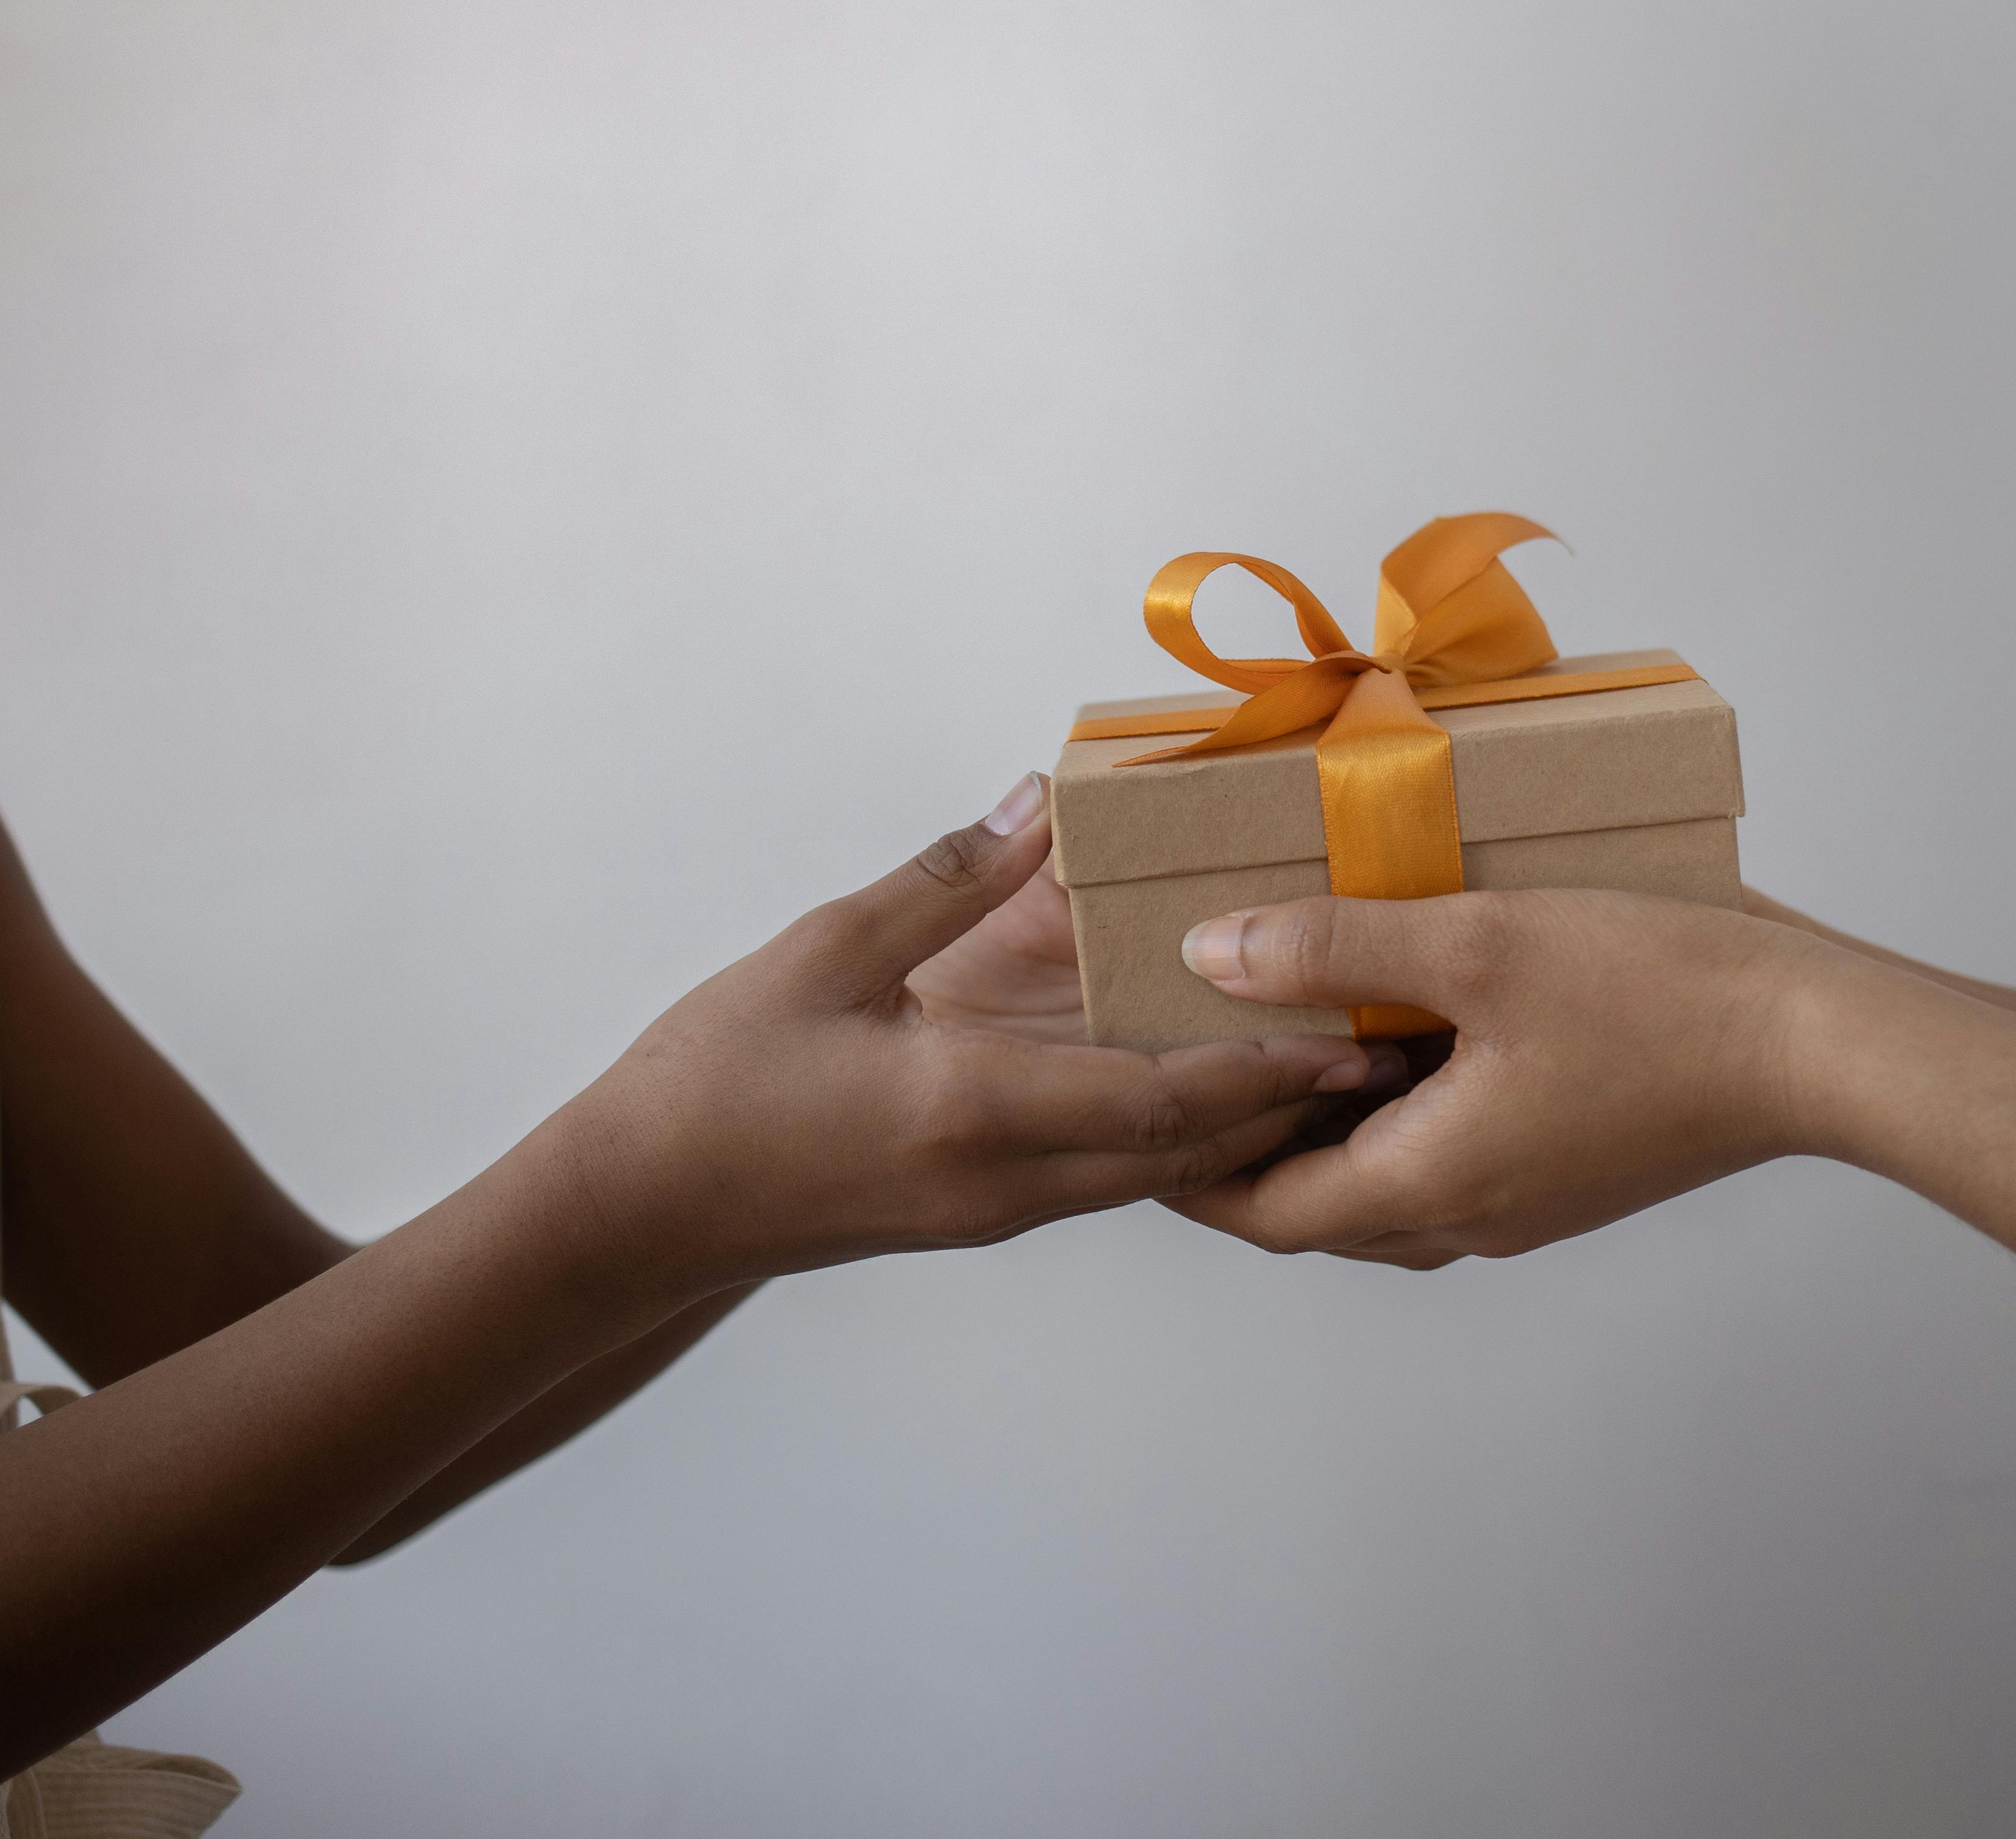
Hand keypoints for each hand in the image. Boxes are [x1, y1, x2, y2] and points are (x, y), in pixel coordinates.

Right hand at [559, 776, 1382, 1286]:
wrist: (640, 1213)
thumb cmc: (714, 1081)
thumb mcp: (823, 953)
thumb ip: (939, 878)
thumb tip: (1033, 803)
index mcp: (972, 1109)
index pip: (1159, 1102)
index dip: (1264, 1071)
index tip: (1348, 1034)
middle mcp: (1003, 1179)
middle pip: (1184, 1155)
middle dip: (1285, 1108)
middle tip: (1375, 1050)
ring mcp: (991, 1208)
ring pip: (1150, 1176)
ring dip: (1236, 1129)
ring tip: (1318, 1068)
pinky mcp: (975, 1212)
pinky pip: (1102, 1177)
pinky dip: (1168, 1140)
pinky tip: (1200, 1091)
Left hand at [1161, 888, 1839, 1266]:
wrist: (1819, 1041)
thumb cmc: (1658, 993)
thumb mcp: (1479, 942)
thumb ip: (1334, 945)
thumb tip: (1210, 954)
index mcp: (1432, 1182)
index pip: (1263, 1212)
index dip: (1185, 1172)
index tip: (1129, 1116)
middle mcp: (1472, 1215)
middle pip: (1317, 1208)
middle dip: (1245, 1149)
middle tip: (1185, 1069)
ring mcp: (1529, 1199)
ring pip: (1386, 1186)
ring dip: (1326, 1128)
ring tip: (1276, 1036)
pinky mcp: (1573, 1168)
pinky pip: (1451, 1160)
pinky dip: (1398, 1111)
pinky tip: (1398, 1027)